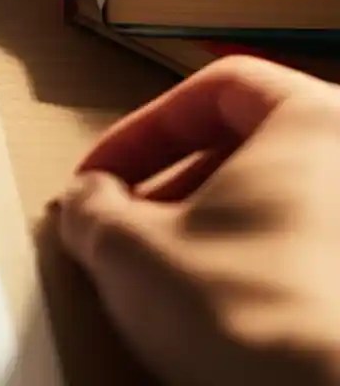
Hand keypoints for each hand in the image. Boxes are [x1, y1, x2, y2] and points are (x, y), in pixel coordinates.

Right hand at [59, 56, 339, 385]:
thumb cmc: (253, 314)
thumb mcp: (127, 248)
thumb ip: (91, 207)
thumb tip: (87, 203)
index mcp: (318, 119)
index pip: (216, 89)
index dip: (143, 133)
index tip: (105, 174)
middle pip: (254, 144)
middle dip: (177, 185)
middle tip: (132, 224)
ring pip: (284, 201)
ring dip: (217, 228)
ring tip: (172, 275)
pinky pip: (311, 252)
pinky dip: (262, 266)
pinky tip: (225, 310)